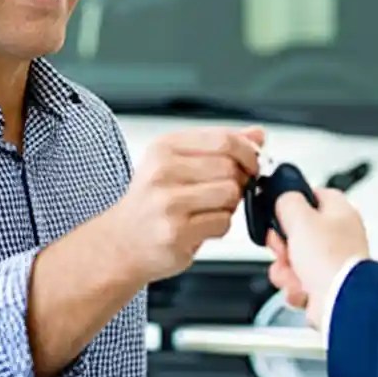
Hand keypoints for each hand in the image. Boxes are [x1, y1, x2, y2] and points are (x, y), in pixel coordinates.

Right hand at [103, 126, 263, 282]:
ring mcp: (168, 203)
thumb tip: (257, 134)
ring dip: (229, 205)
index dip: (248, 152)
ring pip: (229, 194)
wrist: (121, 242)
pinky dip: (220, 226)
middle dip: (238, 181)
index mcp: (164, 148)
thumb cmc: (151, 202)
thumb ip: (218, 147)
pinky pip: (222, 223)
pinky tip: (200, 226)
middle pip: (230, 168)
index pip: (223, 139)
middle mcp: (162, 171)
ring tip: (210, 209)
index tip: (251, 163)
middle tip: (226, 191)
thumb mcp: (176, 164)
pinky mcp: (175, 232)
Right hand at [266, 188, 368, 330]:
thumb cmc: (330, 260)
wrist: (339, 302)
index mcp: (341, 213)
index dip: (294, 203)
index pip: (315, 196)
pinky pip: (299, 282)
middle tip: (282, 247)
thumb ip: (288, 200)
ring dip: (285, 269)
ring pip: (295, 260)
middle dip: (283, 244)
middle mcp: (340, 238)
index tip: (279, 211)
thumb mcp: (300, 218)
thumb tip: (283, 198)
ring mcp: (334, 263)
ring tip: (292, 273)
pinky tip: (301, 289)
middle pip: (300, 232)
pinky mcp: (326, 286)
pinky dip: (294, 287)